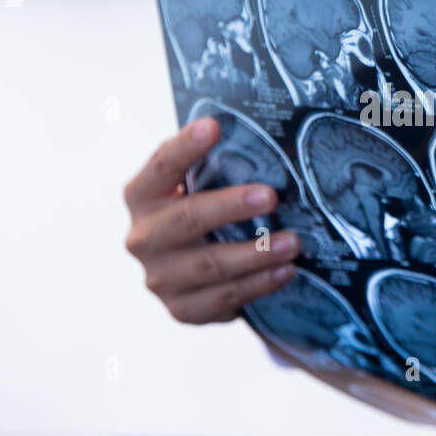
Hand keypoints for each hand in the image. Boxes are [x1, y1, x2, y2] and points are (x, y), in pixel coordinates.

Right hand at [124, 118, 298, 323]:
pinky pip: (223, 298)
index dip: (184, 147)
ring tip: (292, 242)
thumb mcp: (199, 189)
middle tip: (271, 196)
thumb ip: (217, 166)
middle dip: (231, 207)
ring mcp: (160, 277)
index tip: (212, 126)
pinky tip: (284, 271)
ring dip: (256, 253)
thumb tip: (269, 138)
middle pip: (187, 219)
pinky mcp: (182, 309)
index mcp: (142, 196)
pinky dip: (258, 285)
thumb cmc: (201, 216)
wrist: (192, 277)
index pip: (161, 166)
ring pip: (210, 265)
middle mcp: (143, 237)